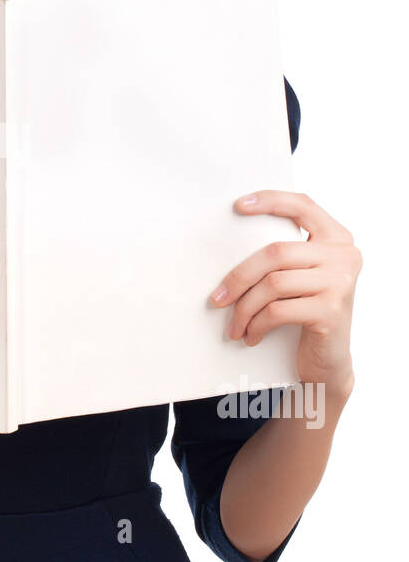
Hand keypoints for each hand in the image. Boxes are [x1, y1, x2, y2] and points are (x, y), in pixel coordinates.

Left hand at [209, 190, 360, 395]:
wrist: (330, 361)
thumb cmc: (306, 312)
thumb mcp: (304, 276)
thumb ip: (287, 254)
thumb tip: (232, 235)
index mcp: (337, 237)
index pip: (302, 205)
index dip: (269, 200)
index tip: (237, 206)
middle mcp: (345, 255)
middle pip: (276, 253)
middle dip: (239, 276)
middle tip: (217, 299)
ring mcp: (341, 282)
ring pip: (273, 284)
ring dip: (244, 308)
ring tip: (234, 325)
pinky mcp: (331, 311)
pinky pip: (278, 311)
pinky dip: (257, 324)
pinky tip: (251, 335)